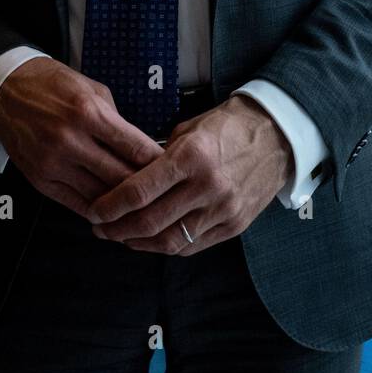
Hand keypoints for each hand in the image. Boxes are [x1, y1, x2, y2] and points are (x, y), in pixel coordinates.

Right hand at [0, 57, 164, 217]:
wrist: (7, 91)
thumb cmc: (54, 86)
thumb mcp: (93, 91)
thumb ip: (117, 122)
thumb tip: (143, 150)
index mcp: (88, 113)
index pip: (135, 148)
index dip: (159, 164)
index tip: (174, 171)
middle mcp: (70, 140)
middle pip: (120, 177)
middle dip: (146, 188)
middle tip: (164, 195)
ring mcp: (53, 163)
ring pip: (100, 196)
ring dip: (123, 205)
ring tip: (144, 210)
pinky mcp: (40, 180)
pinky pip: (76, 203)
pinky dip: (98, 211)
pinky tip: (113, 213)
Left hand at [85, 94, 293, 254]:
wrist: (277, 134)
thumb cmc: (227, 125)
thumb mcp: (188, 129)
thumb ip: (158, 157)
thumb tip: (127, 178)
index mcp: (192, 157)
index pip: (139, 191)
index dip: (110, 206)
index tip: (93, 211)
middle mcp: (207, 186)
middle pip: (150, 222)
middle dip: (118, 229)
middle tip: (100, 228)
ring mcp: (223, 209)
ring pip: (170, 241)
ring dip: (139, 243)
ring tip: (121, 237)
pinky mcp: (235, 225)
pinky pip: (193, 245)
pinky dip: (168, 246)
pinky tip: (151, 240)